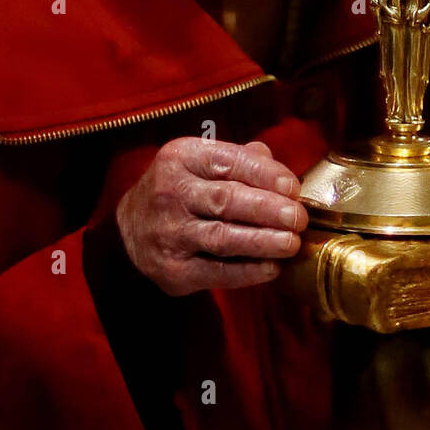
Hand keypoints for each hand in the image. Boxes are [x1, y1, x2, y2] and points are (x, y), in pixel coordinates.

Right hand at [115, 138, 307, 295]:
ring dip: (262, 241)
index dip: (266, 175)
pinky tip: (272, 268)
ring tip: (292, 243)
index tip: (293, 187)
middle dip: (269, 209)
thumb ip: (241, 160)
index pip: (229, 161)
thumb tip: (280, 170)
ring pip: (222, 237)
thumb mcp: (202, 162)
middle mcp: (170, 193)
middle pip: (226, 200)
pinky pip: (215, 272)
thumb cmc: (183, 189)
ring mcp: (168, 233)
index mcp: (181, 158)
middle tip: (299, 218)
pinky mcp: (172, 269)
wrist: (130, 229)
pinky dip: (247, 272)